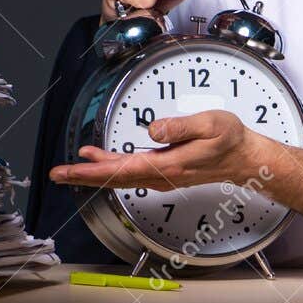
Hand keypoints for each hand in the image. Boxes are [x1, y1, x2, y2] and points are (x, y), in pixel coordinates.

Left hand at [49, 109, 263, 190]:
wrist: (245, 159)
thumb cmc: (231, 141)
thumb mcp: (211, 125)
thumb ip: (180, 126)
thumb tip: (152, 131)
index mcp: (169, 163)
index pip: (122, 169)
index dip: (92, 170)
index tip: (69, 170)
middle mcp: (162, 174)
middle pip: (115, 178)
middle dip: (83, 176)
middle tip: (57, 173)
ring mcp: (162, 175)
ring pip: (121, 176)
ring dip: (95, 172)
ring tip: (72, 167)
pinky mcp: (164, 171)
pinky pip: (130, 173)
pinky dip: (110, 168)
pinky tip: (100, 160)